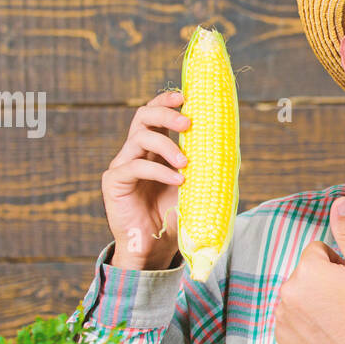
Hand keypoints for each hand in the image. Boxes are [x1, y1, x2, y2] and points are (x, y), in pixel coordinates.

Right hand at [102, 90, 189, 269]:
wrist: (155, 246)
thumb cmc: (175, 216)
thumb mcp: (194, 186)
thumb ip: (204, 165)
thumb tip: (231, 146)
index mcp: (153, 148)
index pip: (154, 114)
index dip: (166, 101)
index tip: (185, 97)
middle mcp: (135, 151)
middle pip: (143, 117)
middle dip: (166, 114)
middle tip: (188, 122)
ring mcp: (122, 164)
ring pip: (140, 137)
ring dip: (167, 146)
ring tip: (186, 163)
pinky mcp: (114, 181)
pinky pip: (135, 166)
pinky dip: (159, 170)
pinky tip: (178, 180)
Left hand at [275, 197, 344, 343]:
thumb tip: (339, 201)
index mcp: (308, 269)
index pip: (317, 253)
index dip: (336, 265)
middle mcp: (289, 289)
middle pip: (304, 274)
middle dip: (321, 282)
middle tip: (343, 303)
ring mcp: (282, 314)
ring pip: (297, 295)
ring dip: (311, 302)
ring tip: (334, 319)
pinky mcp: (281, 336)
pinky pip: (289, 319)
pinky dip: (303, 324)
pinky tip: (322, 332)